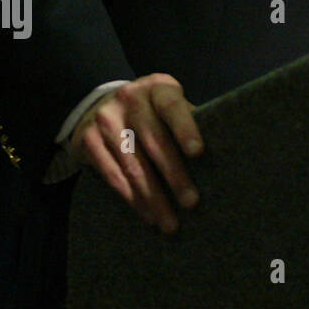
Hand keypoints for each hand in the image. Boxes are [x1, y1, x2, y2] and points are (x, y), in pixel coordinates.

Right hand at [69, 73, 203, 232]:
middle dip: (174, 176)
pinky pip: (113, 175)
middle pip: (154, 141)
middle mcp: (129, 99)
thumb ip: (188, 119)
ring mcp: (106, 120)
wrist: (99, 103)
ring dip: (153, 197)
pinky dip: (132, 198)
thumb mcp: (168, 102)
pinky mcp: (88, 141)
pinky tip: (147, 214)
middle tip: (190, 202)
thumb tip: (220, 149)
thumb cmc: (151, 109)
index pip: (172, 106)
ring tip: (169, 221)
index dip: (185, 128)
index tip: (198, 153)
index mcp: (157, 88)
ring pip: (133, 165)